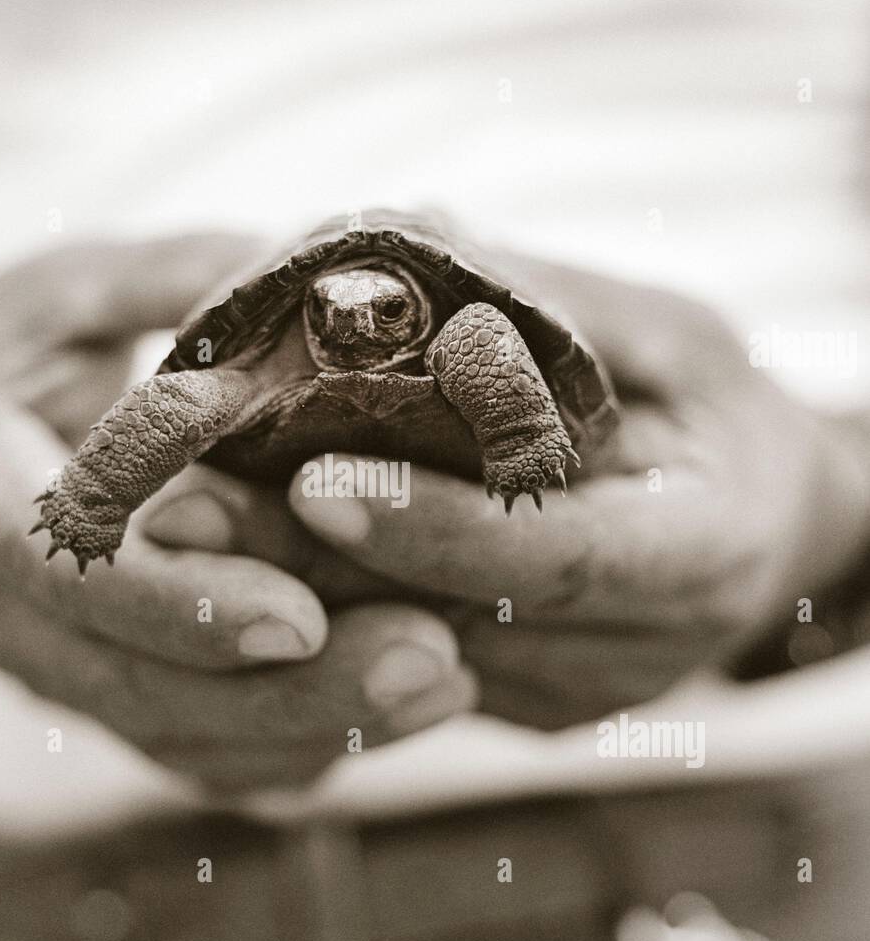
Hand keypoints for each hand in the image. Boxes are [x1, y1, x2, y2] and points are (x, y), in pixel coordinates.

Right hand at [0, 236, 475, 789]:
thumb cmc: (6, 347)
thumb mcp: (65, 289)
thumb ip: (175, 278)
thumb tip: (328, 257)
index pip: (65, 570)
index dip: (180, 600)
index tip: (302, 614)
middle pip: (138, 686)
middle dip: (289, 689)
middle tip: (431, 659)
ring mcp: (48, 669)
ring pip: (178, 739)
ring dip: (315, 726)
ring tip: (447, 684)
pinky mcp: (100, 697)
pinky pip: (197, 754)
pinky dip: (300, 744)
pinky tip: (403, 712)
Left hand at [148, 256, 869, 729]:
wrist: (762, 524)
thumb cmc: (716, 411)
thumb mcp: (672, 336)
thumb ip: (554, 304)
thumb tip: (411, 238)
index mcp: (699, 558)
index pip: (555, 558)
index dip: (436, 525)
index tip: (315, 478)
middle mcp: (632, 653)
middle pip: (451, 622)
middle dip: (307, 568)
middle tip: (181, 511)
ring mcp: (567, 694)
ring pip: (404, 657)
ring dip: (285, 593)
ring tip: (177, 522)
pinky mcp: (516, 702)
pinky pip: (400, 662)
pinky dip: (315, 606)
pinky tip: (228, 553)